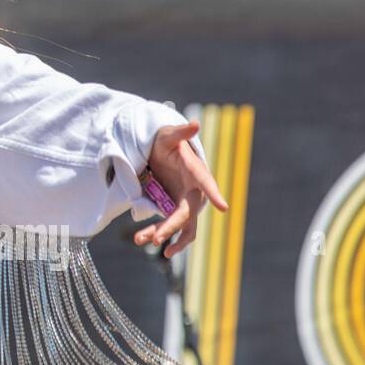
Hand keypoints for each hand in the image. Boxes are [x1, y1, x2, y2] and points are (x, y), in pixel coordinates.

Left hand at [133, 119, 227, 258]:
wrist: (162, 154)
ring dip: (163, 235)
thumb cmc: (167, 142)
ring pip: (180, 226)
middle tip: (156, 239)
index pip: (206, 182)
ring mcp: (185, 203)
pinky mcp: (174, 210)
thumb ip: (180, 132)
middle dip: (172, 226)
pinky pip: (168, 225)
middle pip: (187, 213)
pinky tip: (140, 239)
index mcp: (196, 172)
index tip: (224, 207)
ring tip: (140, 240)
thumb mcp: (168, 136)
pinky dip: (155, 233)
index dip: (214, 193)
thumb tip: (195, 123)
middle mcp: (194, 192)